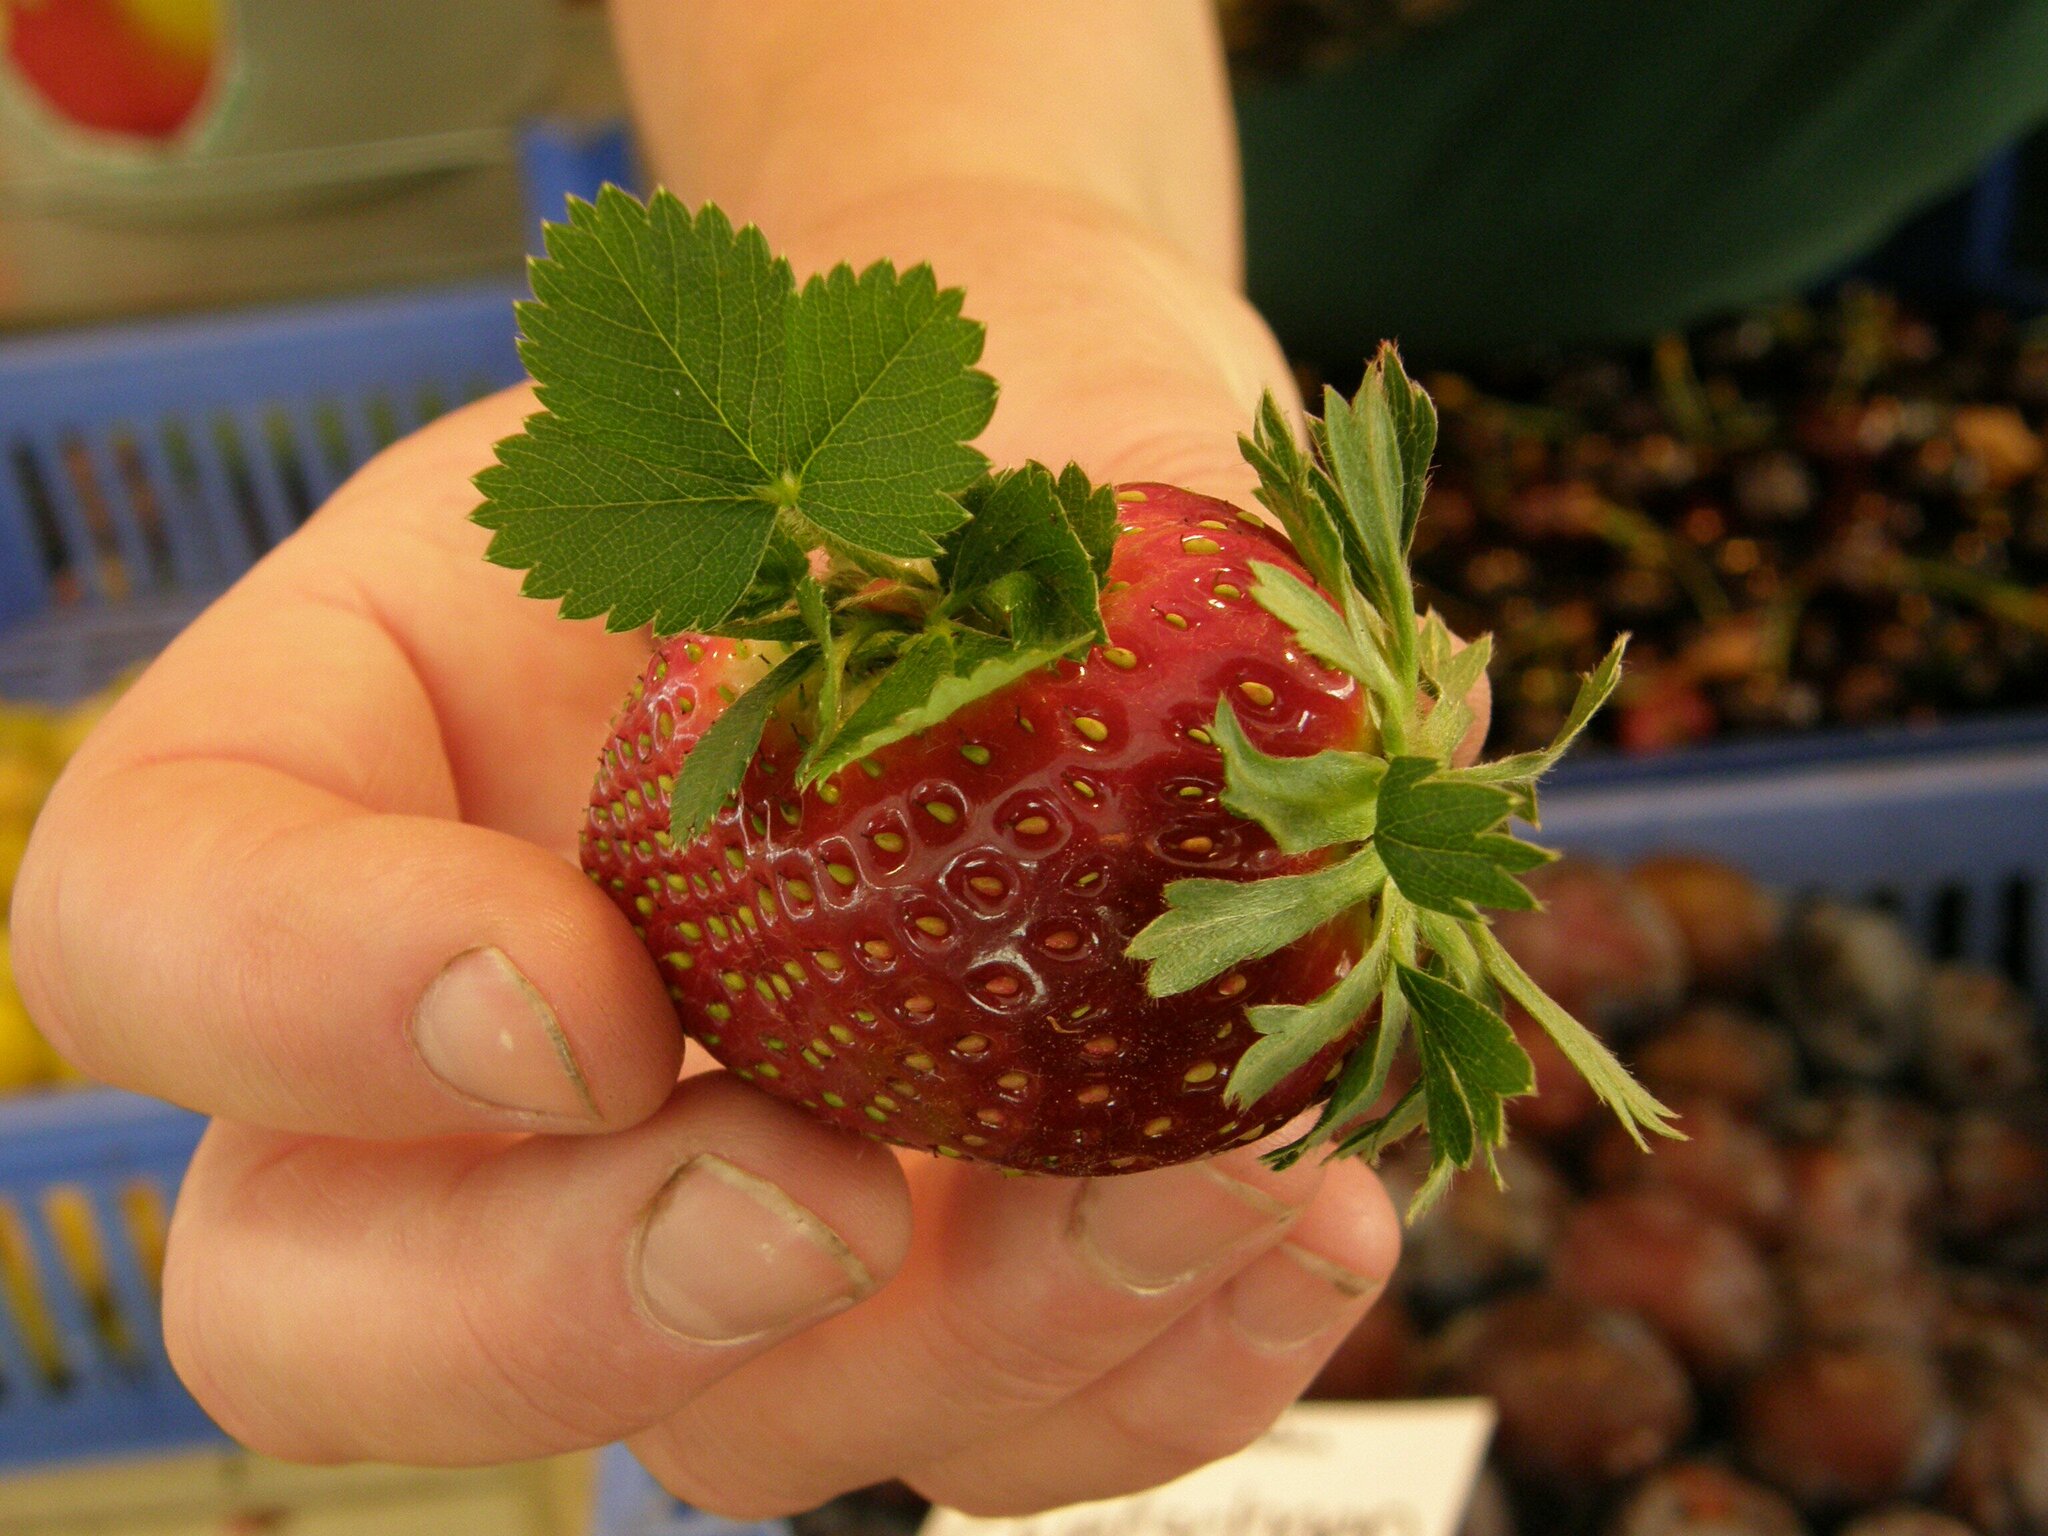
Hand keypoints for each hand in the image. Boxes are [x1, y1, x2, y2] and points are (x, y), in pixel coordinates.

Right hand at [11, 189, 1446, 1518]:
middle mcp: (471, 1051)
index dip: (315, 1013)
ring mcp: (698, 1197)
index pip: (148, 931)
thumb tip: (1146, 770)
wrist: (1049, 490)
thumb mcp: (877, 403)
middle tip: (810, 1214)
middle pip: (322, 1312)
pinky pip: (985, 1434)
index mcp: (352, 772)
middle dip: (560, 1316)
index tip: (590, 988)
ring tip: (1216, 1181)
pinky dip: (1154, 1377)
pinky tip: (1305, 1228)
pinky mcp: (924, 1277)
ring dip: (967, 1356)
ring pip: (714, 1429)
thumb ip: (932, 549)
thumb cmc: (911, 422)